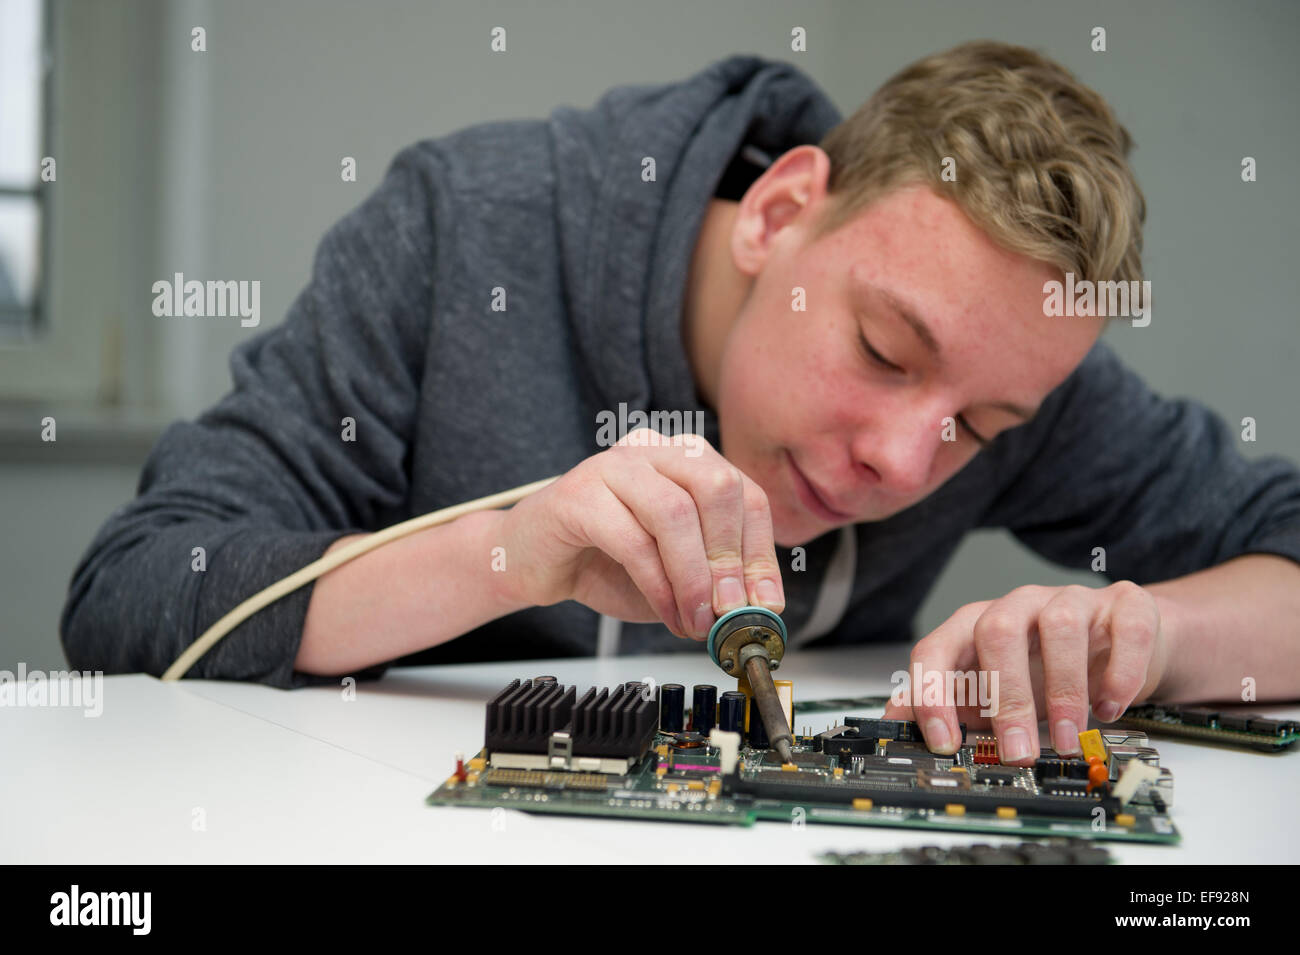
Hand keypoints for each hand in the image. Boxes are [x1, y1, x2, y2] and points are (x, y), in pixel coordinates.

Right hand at [496, 427, 784, 638]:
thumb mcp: (675, 574)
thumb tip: (753, 609)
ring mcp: (614, 465)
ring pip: (677, 512)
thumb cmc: (604, 562)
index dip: (761, 553)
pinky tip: (666, 611)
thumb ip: (712, 583)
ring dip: (694, 577)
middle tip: (730, 610)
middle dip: (730, 558)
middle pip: (717, 488)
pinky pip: (633, 539)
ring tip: (695, 619)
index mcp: (688, 459)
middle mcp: (655, 451)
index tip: (767, 603)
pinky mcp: (578, 494)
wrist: (531, 561)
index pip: (746, 495)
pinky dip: (658, 584)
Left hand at [881, 582, 1168, 762]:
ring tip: (1067, 738)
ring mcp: (1073, 600)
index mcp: (975, 625)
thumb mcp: (990, 687)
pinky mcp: (1126, 606)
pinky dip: (1120, 671)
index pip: (934, 648)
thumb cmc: (1047, 666)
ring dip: (1064, 690)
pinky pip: (1126, 627)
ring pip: (1061, 624)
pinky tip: (1111, 707)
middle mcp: (1019, 605)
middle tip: (1017, 751)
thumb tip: (894, 727)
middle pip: (997, 630)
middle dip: (1004, 696)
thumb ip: (945, 703)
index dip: (932, 693)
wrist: (1119, 643)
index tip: (945, 742)